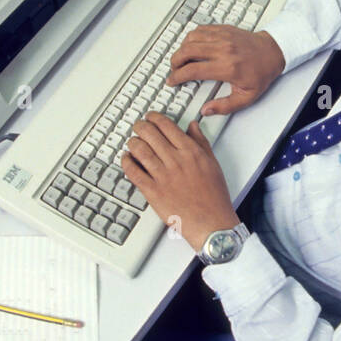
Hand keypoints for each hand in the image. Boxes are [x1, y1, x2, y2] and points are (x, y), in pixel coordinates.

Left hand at [122, 113, 238, 250]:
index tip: (150, 117)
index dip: (154, 117)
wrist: (211, 223)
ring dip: (132, 142)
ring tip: (132, 142)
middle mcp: (175, 160)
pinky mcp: (153, 192)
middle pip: (150, 134)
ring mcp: (162, 176)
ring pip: (139, 150)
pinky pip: (133, 172)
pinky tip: (126, 159)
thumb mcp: (212, 163)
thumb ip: (200, 142)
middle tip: (138, 126)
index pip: (166, 125)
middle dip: (140, 126)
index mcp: (190, 151)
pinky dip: (127, 162)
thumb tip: (193, 126)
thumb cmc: (214, 196)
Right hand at [167, 26, 284, 116]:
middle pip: (187, 51)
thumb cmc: (261, 73)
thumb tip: (206, 110)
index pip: (192, 70)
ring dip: (181, 49)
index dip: (177, 77)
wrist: (273, 52)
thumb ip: (225, 106)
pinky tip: (191, 45)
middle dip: (174, 62)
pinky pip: (200, 29)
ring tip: (181, 58)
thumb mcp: (247, 97)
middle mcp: (223, 50)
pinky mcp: (223, 29)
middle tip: (174, 70)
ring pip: (191, 38)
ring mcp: (222, 37)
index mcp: (227, 68)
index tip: (172, 81)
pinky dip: (191, 37)